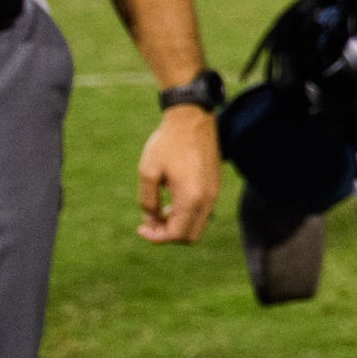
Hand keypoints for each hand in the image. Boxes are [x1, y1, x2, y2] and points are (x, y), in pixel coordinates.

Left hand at [137, 105, 221, 243]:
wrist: (192, 119)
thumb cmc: (168, 143)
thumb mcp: (148, 172)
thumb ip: (147, 201)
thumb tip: (151, 218)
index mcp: (191, 197)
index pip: (176, 235)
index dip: (156, 237)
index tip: (141, 228)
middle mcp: (207, 199)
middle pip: (190, 236)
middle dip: (168, 234)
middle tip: (150, 221)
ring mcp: (214, 193)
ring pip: (198, 225)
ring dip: (178, 225)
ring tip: (161, 210)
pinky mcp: (215, 186)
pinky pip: (203, 212)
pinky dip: (187, 215)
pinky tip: (173, 200)